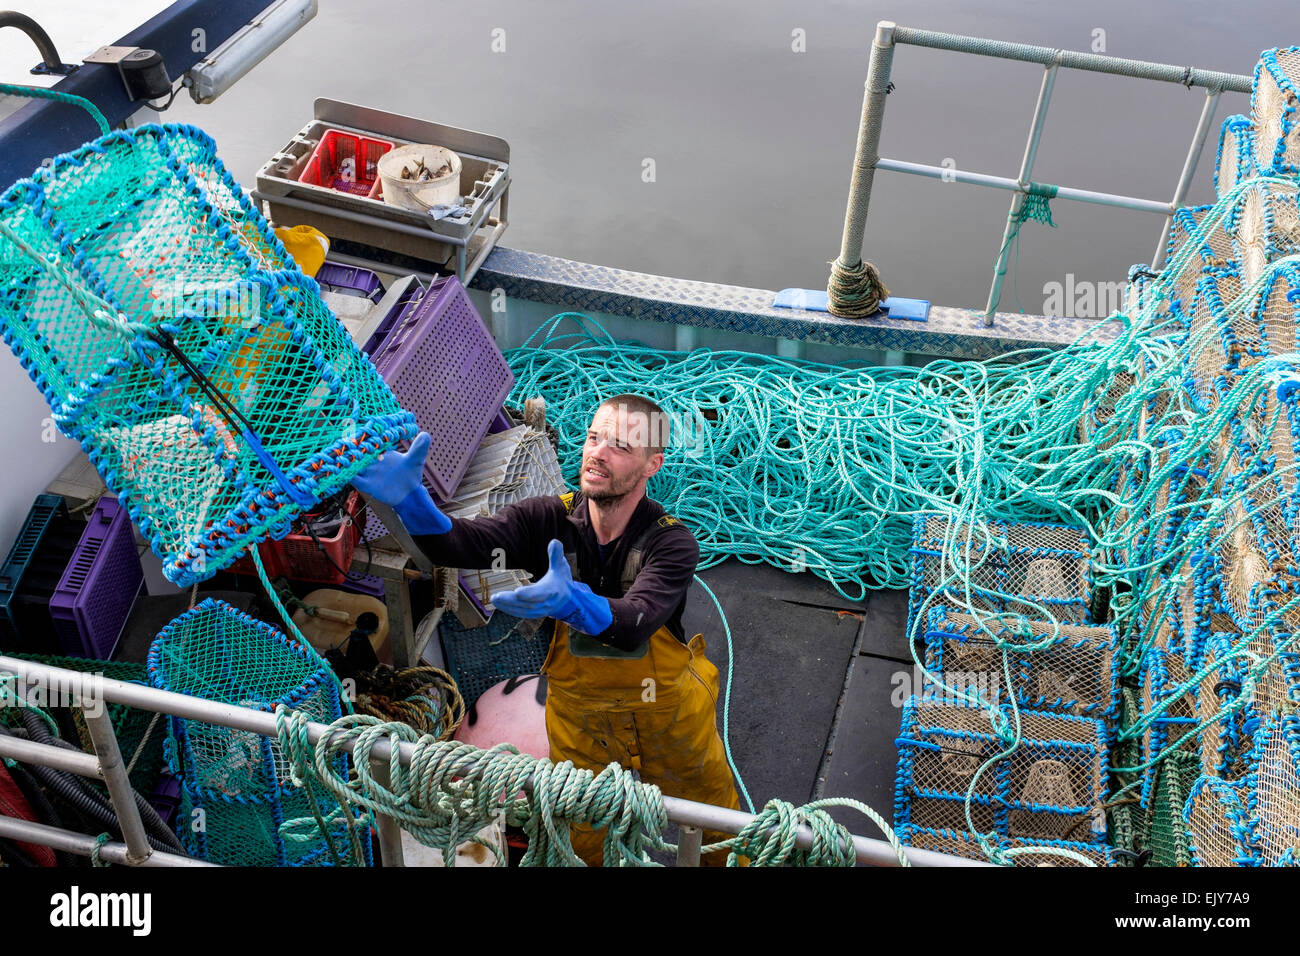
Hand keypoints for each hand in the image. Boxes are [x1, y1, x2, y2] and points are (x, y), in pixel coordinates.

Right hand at [352, 432, 449, 534]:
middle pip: (358, 452)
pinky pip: (353, 478)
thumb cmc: (411, 475)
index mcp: (381, 452)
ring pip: (352, 464)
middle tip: (346, 439)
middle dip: (351, 446)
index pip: (369, 442)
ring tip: (343, 454)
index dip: (363, 436)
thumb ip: (418, 449)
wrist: (409, 494)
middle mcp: (372, 461)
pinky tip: (344, 470)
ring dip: (347, 459)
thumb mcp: (416, 461)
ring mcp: (368, 473)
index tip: (359, 429)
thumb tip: (425, 434)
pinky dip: (347, 474)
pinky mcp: (366, 484)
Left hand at [493, 539, 612, 635]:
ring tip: (494, 599)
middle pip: (528, 604)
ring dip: (507, 606)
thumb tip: (554, 541)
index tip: (517, 592)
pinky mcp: (534, 614)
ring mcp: (540, 611)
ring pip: (522, 610)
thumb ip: (556, 555)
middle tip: (496, 596)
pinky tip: (498, 604)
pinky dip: (509, 609)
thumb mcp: (561, 566)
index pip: (541, 593)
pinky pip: (520, 613)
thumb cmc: (561, 579)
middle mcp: (547, 603)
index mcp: (553, 590)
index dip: (530, 594)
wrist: (566, 600)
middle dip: (511, 601)